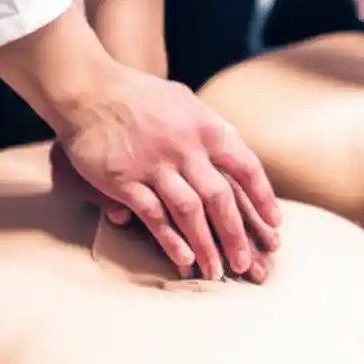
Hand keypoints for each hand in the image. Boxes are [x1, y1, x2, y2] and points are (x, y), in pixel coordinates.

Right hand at [0, 9, 278, 282]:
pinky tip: (183, 259)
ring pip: (190, 212)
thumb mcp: (184, 100)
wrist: (89, 90)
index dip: (263, 198)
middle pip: (220, 198)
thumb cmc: (139, 96)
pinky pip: (153, 215)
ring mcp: (155, 165)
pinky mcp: (125, 179)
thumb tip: (236, 140)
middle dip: (237, 235)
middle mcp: (185, 148)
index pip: (245, 166)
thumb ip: (210, 125)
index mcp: (205, 128)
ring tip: (216, 272)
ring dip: (206, 245)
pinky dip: (170, 239)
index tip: (274, 224)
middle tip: (247, 265)